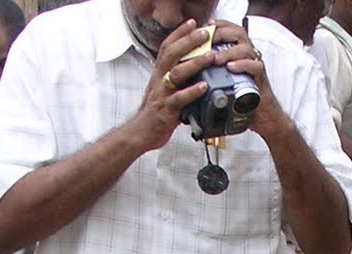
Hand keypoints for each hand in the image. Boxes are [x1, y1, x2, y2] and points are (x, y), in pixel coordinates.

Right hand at [132, 19, 218, 150]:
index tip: (192, 22)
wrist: (141, 133)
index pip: (167, 47)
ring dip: (195, 63)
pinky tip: (204, 87)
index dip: (179, 33)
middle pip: (171, 54)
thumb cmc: (156, 113)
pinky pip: (179, 98)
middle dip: (188, 41)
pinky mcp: (166, 110)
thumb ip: (179, 81)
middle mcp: (159, 80)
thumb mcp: (166, 91)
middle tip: (205, 33)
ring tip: (210, 56)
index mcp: (159, 73)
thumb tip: (197, 73)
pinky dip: (192, 91)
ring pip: (177, 73)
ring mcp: (162, 94)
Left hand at [213, 22, 284, 138]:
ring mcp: (256, 68)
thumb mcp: (224, 83)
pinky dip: (242, 65)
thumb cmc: (241, 101)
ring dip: (229, 51)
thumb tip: (189, 71)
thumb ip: (211, 73)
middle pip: (239, 33)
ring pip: (246, 49)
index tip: (206, 26)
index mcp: (240, 54)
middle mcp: (249, 57)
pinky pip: (255, 67)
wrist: (262, 119)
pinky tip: (231, 68)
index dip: (219, 25)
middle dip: (222, 33)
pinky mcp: (261, 80)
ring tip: (215, 59)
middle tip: (208, 40)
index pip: (231, 30)